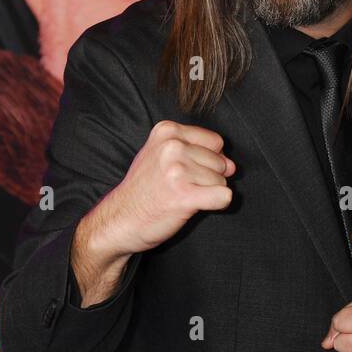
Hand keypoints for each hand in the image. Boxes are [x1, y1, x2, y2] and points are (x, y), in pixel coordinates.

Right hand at [73, 121, 234, 304]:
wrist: (119, 220)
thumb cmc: (144, 189)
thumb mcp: (161, 156)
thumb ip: (199, 153)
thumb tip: (233, 165)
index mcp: (167, 131)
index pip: (215, 141)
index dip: (208, 159)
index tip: (185, 171)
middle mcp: (172, 147)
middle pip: (221, 161)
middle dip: (208, 177)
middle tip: (179, 187)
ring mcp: (178, 170)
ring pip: (222, 180)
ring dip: (206, 192)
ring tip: (180, 196)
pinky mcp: (185, 195)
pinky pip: (224, 196)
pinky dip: (216, 204)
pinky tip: (193, 206)